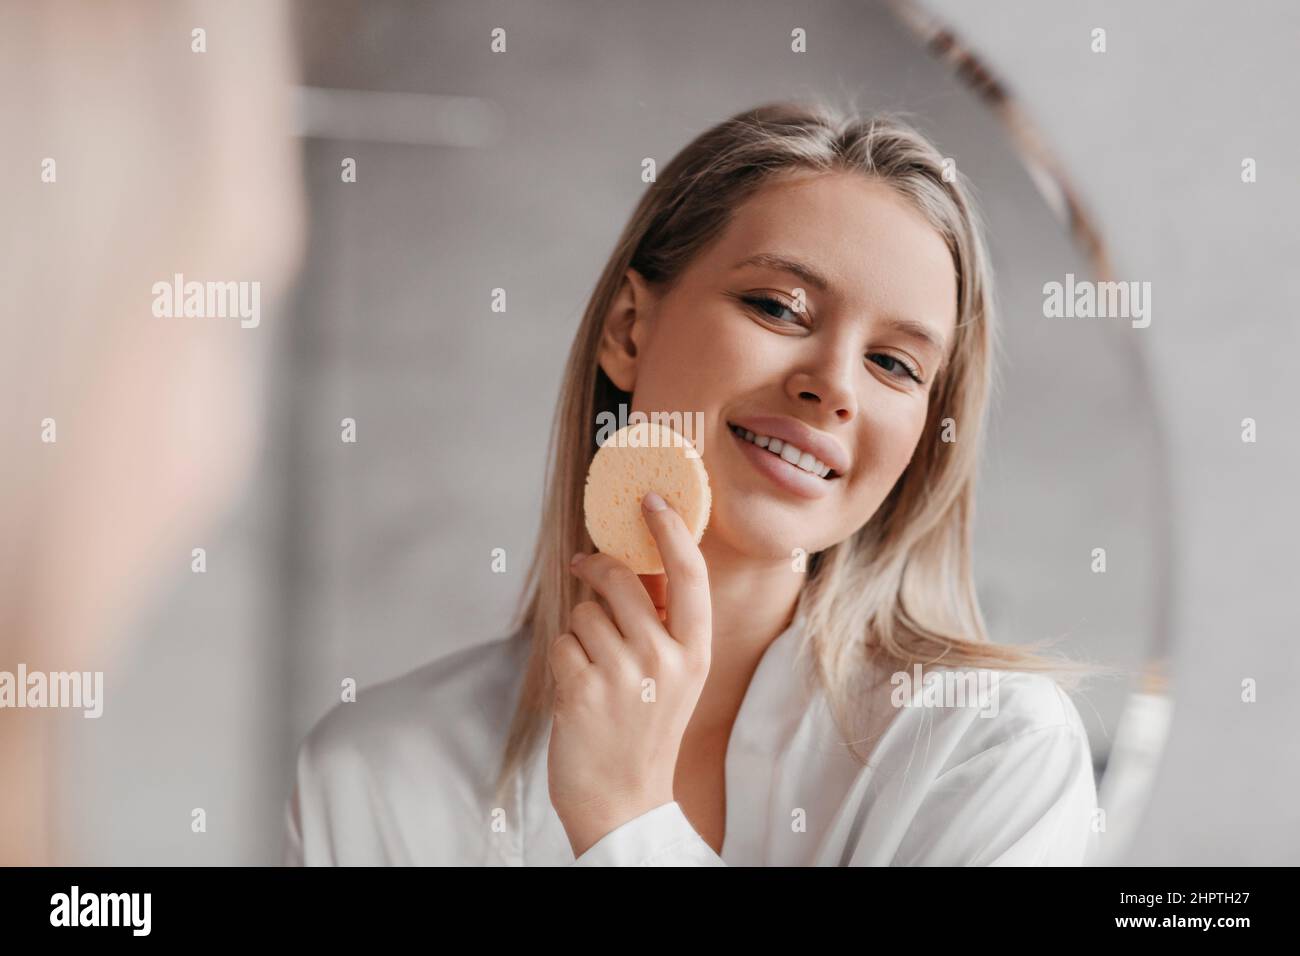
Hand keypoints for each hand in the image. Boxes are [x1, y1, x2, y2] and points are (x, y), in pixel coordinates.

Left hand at [547, 491, 712, 858]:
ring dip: (580, 633)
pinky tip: (578, 692)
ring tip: (595, 673)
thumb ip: (662, 622)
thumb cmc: (644, 729)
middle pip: (618, 580)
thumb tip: (632, 560)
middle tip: (587, 569)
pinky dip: (563, 661)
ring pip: (583, 612)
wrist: (622, 802)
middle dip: (597, 574)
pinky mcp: (582, 690)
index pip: (689, 575)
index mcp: (695, 651)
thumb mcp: (674, 676)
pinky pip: (561, 642)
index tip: (651, 499)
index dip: (670, 530)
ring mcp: (623, 675)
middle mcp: (665, 659)